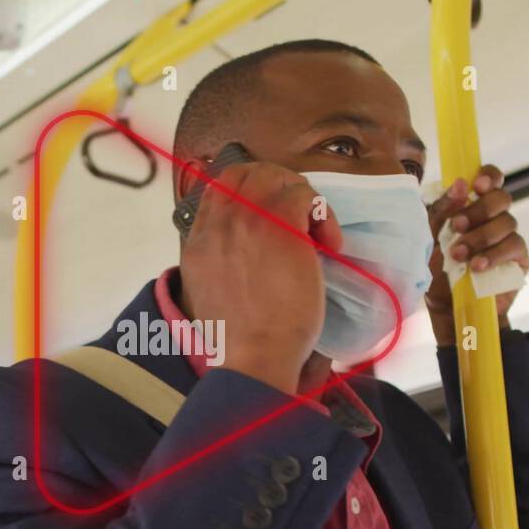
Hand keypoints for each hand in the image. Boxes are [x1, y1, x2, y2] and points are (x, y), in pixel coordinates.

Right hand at [179, 161, 341, 393]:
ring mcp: (248, 220)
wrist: (254, 355)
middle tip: (299, 216)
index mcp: (198, 241)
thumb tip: (248, 249)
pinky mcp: (282, 225)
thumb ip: (221, 262)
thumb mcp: (213, 293)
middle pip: (246, 172)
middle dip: (278, 185)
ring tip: (316, 235)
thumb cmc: (241, 338)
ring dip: (303, 200)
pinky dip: (324, 216)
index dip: (250, 191)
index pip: (218, 188)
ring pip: (278, 178)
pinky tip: (329, 246)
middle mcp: (218, 223)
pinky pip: (307, 197)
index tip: (272, 213)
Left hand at [423, 165, 528, 345]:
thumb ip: (441, 211)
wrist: (448, 307)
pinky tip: (477, 267)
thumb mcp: (430, 239)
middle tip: (457, 226)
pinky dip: (493, 255)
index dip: (489, 176)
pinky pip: (514, 247)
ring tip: (458, 255)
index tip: (476, 185)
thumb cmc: (437, 269)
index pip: (491, 180)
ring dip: (481, 236)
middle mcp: (495, 219)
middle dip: (479, 209)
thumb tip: (459, 184)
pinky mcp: (519, 260)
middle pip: (502, 198)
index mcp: (474, 207)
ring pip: (507, 222)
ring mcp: (509, 238)